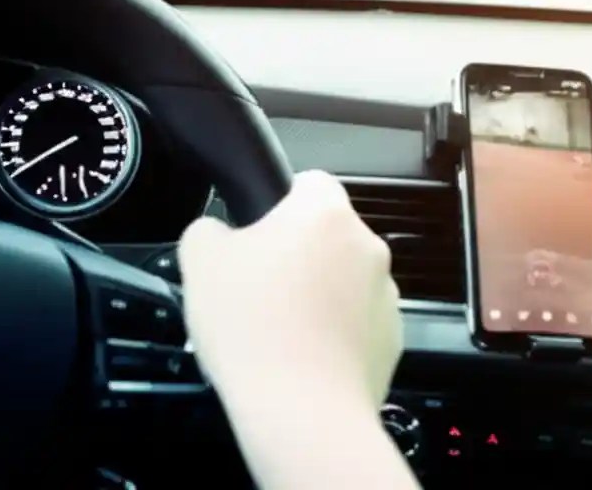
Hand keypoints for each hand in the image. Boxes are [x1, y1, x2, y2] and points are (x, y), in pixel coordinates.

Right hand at [178, 170, 401, 409]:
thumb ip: (207, 229)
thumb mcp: (199, 259)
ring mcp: (386, 296)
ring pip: (342, 281)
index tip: (254, 234)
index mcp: (324, 212)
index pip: (307, 181)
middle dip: (294, 255)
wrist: (300, 410)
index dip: (276, 204)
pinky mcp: (392, 340)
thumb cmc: (251, 326)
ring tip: (275, 330)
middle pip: (325, 236)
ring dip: (316, 295)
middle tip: (254, 287)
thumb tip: (217, 233)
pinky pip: (355, 324)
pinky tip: (299, 357)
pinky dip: (332, 334)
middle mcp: (367, 246)